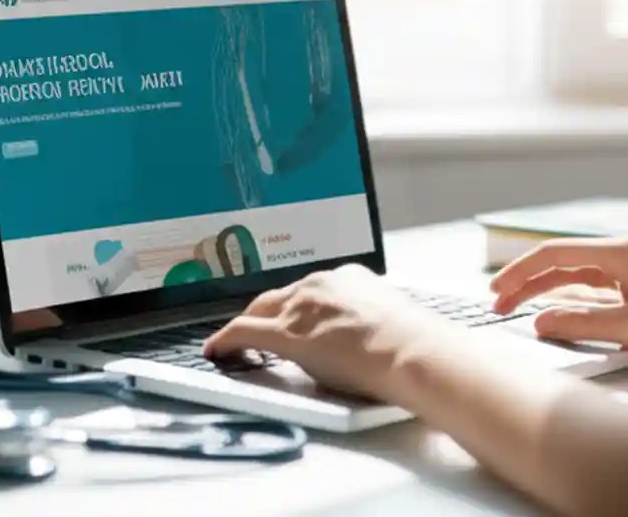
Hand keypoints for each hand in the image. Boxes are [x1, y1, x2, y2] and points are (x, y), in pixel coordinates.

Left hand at [203, 265, 459, 399]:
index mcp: (349, 277)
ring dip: (248, 326)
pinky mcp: (284, 333)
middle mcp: (320, 284)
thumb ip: (366, 321)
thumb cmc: (411, 344)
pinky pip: (242, 332)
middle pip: (278, 297)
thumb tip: (363, 340)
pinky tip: (217, 351)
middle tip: (256, 329)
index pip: (310, 290)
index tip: (296, 317)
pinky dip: (225, 341)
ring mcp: (300, 306)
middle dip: (264, 313)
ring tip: (237, 343)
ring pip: (259, 312)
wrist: (409, 350)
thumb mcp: (388, 320)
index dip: (297, 306)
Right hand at [491, 238, 627, 372]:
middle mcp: (625, 258)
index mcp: (622, 251)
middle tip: (497, 305)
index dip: (520, 272)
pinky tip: (556, 319)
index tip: (495, 292)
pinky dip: (572, 307)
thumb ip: (580, 323)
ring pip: (577, 282)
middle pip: (563, 265)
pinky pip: (596, 298)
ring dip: (547, 295)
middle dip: (528, 283)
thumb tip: (538, 321)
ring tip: (517, 311)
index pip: (556, 253)